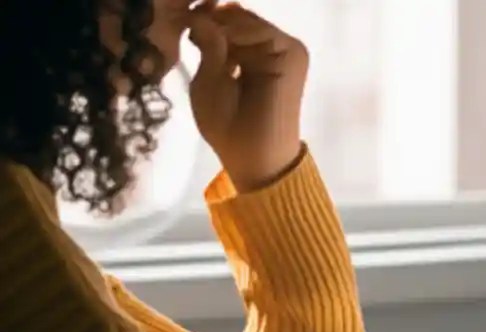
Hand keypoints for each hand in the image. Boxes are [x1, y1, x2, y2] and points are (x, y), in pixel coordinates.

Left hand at [187, 1, 308, 191]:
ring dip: (223, 26)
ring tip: (203, 41)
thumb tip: (198, 14)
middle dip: (212, 17)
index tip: (182, 18)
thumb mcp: (208, 78)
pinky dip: (241, 33)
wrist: (254, 153)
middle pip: (239, 17)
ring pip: (249, 20)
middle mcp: (271, 49)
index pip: (228, 23)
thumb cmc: (227, 125)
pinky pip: (264, 30)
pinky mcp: (293, 53)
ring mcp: (285, 50)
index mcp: (251, 55)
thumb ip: (208, 45)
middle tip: (188, 22)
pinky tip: (223, 46)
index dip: (204, 16)